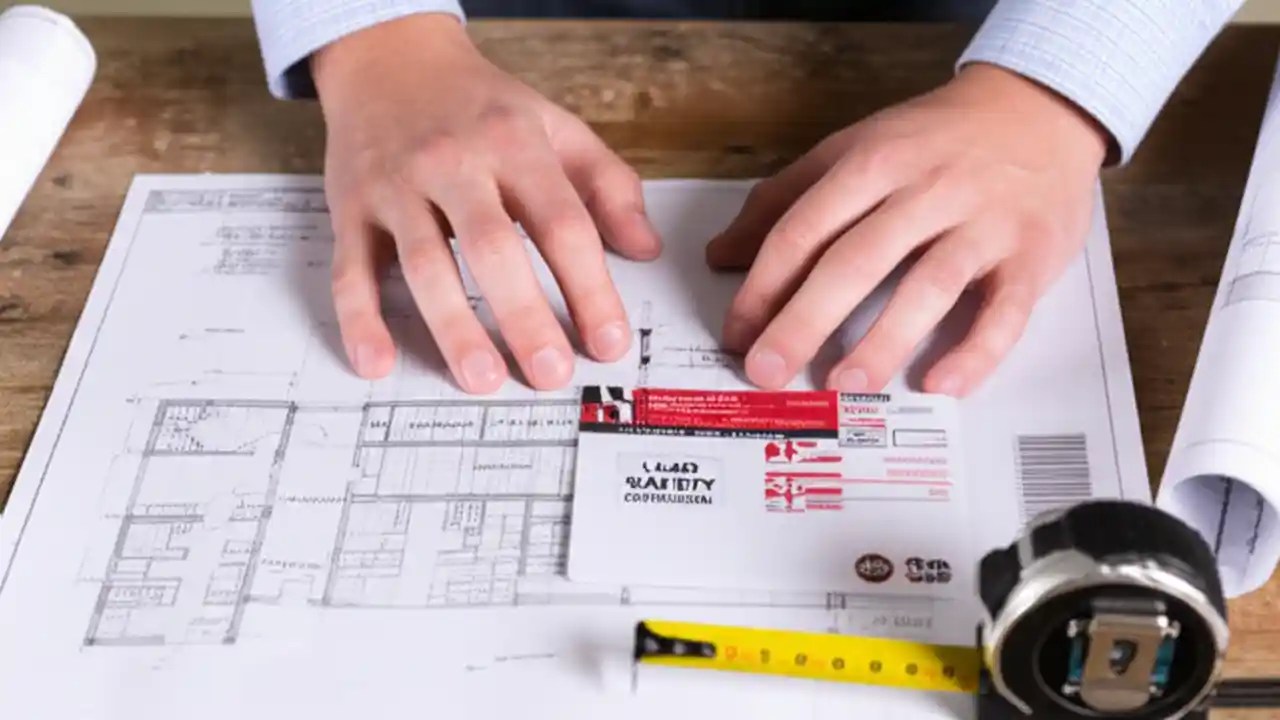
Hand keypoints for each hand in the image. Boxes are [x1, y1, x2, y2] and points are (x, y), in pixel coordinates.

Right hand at [312, 14, 659, 391]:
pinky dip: (360, 319)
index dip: (589, 286)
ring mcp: (396, 186)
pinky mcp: (350, 207)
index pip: (562, 222)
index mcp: (514, 143)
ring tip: (482, 378)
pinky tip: (377, 362)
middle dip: (523, 315)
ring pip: (423, 263)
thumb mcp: (555, 126)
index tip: (609, 341)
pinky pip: (351, 269)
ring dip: (452, 326)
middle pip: (492, 247)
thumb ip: (608, 186)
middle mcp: (452, 162)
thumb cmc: (482, 107)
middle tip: (551, 373)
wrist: (390, 58)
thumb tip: (646, 248)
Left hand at [705, 64, 1108, 396]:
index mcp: (873, 162)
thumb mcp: (854, 149)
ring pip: (928, 285)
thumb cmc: (934, 141)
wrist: (1039, 109)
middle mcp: (927, 190)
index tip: (736, 333)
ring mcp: (983, 224)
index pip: (805, 229)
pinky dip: (976, 352)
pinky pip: (1005, 311)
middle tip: (766, 370)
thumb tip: (722, 254)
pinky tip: (941, 384)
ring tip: (843, 386)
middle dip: (804, 320)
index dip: (763, 285)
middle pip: (855, 259)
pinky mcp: (1030, 257)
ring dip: (883, 340)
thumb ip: (785, 200)